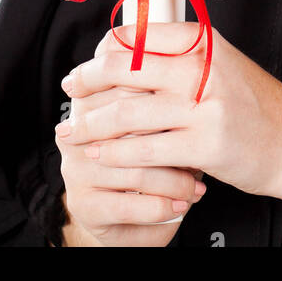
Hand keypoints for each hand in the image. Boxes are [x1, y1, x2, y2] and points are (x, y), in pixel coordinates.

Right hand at [55, 77, 205, 246]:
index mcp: (92, 100)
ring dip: (176, 182)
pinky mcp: (83, 205)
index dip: (170, 101)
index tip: (199, 112)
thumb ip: (164, 92)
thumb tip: (198, 70)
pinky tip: (180, 206)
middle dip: (175, 142)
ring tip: (197, 186)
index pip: (133, 89)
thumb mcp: (156, 119)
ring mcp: (76, 169)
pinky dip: (161, 207)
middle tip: (205, 151)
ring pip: (137, 171)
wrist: (127, 210)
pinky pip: (129, 206)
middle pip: (135, 129)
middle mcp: (78, 131)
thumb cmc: (152, 154)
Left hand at [57, 20, 281, 201]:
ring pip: (127, 110)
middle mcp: (203, 67)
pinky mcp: (205, 144)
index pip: (139, 35)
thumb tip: (126, 49)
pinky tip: (101, 155)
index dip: (104, 49)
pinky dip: (115, 153)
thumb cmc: (255, 106)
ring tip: (73, 129)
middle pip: (125, 66)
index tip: (88, 62)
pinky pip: (145, 148)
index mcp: (204, 41)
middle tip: (71, 88)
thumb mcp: (221, 64)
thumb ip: (180, 55)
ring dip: (91, 122)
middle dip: (88, 79)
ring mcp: (204, 106)